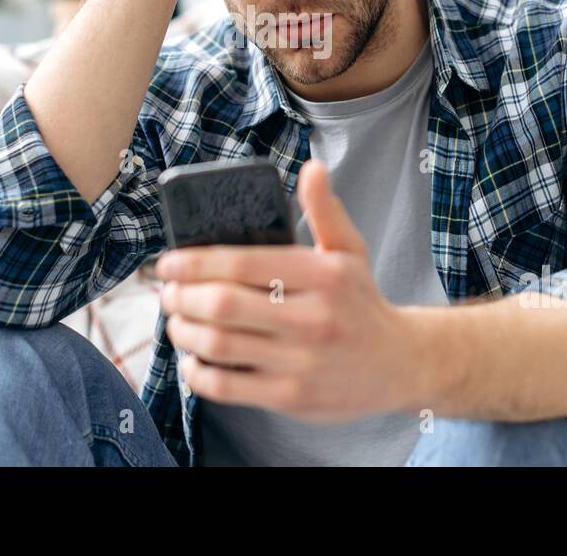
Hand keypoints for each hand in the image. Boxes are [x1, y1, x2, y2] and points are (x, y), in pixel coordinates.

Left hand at [154, 158, 422, 422]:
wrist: (399, 365)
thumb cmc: (361, 303)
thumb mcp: (350, 251)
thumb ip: (325, 211)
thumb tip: (312, 168)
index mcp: (323, 276)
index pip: (243, 264)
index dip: (195, 262)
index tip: (169, 263)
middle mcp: (313, 319)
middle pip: (224, 305)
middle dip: (182, 297)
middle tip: (167, 293)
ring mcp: (302, 361)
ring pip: (220, 345)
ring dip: (184, 332)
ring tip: (176, 322)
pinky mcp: (292, 397)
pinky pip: (228, 387)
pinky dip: (199, 374)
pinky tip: (194, 360)